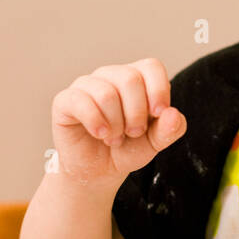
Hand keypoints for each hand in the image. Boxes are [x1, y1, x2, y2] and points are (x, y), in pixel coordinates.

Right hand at [52, 58, 186, 183]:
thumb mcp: (154, 143)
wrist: (98, 171)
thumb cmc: (127, 150)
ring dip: (116, 124)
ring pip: (106, 93)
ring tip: (114, 138)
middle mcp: (110, 76)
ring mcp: (86, 86)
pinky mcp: (65, 100)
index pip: (151, 66)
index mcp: (136, 79)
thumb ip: (169, 129)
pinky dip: (96, 122)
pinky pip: (81, 101)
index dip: (158, 89)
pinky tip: (100, 134)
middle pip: (130, 79)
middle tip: (133, 133)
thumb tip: (173, 114)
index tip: (157, 115)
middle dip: (136, 114)